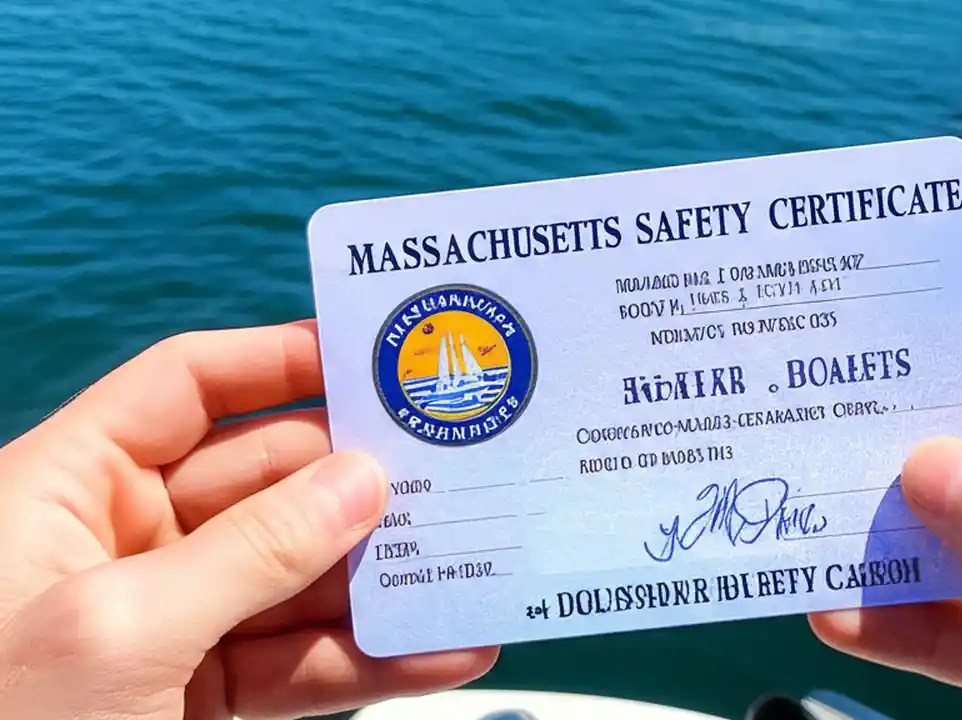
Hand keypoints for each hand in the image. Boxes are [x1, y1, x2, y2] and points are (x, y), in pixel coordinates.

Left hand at [0, 321, 496, 718]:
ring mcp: (167, 620)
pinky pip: (298, 661)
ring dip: (383, 580)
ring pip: (297, 576)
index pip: (190, 388)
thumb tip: (363, 481)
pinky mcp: (197, 692)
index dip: (283, 362)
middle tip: (459, 471)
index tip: (377, 357)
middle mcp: (122, 541)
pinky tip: (439, 651)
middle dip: (360, 482)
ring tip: (472, 566)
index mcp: (69, 488)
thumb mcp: (123, 632)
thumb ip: (252, 553)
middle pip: (267, 480)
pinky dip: (368, 661)